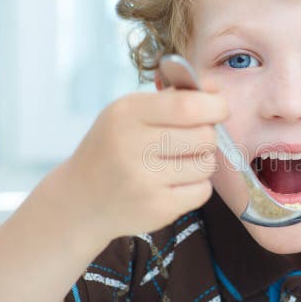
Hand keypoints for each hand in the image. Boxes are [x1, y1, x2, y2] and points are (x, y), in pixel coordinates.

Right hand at [59, 78, 228, 246]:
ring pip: (206, 165)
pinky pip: (202, 191)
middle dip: (207, 136)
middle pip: (204, 136)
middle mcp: (132, 146)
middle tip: (191, 140)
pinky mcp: (156, 209)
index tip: (220, 109)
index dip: (215, 106)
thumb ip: (173, 98)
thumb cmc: (113, 148)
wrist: (80, 199)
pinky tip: (174, 183)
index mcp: (127, 114)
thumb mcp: (130, 113)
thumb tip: (215, 92)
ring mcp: (144, 181)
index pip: (187, 106)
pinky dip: (196, 186)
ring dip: (201, 162)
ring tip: (178, 162)